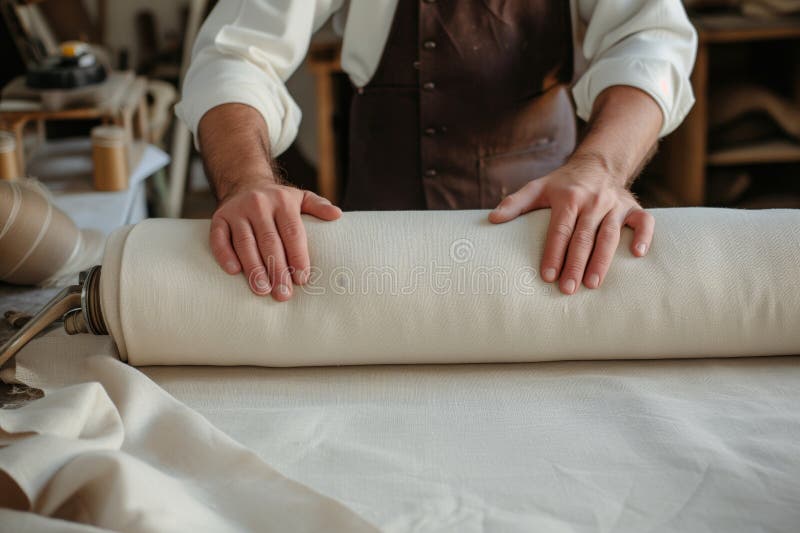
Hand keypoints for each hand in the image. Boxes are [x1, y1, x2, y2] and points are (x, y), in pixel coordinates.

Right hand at [209, 181, 341, 299]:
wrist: (244, 182)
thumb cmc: (278, 200)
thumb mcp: (300, 198)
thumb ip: (319, 206)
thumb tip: (338, 215)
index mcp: (283, 202)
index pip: (292, 233)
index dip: (297, 257)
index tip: (302, 279)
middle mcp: (259, 204)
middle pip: (270, 242)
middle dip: (277, 270)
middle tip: (283, 294)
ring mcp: (237, 211)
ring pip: (245, 243)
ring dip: (254, 268)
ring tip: (262, 290)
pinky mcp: (219, 218)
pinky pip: (219, 238)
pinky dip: (225, 254)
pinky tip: (233, 271)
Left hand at [488, 157, 653, 294]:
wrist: (598, 163)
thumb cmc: (563, 183)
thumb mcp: (538, 187)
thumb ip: (515, 203)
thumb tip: (491, 219)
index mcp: (568, 197)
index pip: (559, 230)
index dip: (553, 253)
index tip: (546, 275)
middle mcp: (592, 201)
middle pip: (583, 237)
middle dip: (575, 264)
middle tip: (567, 288)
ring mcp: (615, 204)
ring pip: (610, 235)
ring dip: (602, 260)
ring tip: (592, 284)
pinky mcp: (633, 207)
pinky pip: (644, 221)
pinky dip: (644, 237)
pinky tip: (638, 255)